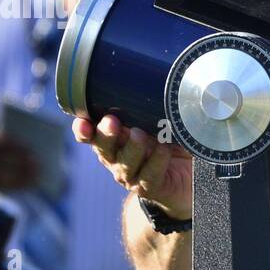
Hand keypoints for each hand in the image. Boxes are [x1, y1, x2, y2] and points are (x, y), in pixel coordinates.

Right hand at [72, 115, 192, 219]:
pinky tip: (164, 148)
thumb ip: (152, 108)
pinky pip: (150, 175)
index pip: (90, 134)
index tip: (83, 120)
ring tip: (140, 134)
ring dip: (132, 147)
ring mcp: (131, 176)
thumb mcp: (160, 123)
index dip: (83, 129)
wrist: (187, 179)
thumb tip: (158, 82)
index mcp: (114, 139)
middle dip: (105, 134)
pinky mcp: (149, 188)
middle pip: (103, 147)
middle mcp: (117, 158)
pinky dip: (157, 160)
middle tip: (111, 121)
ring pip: (125, 163)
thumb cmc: (171, 143)